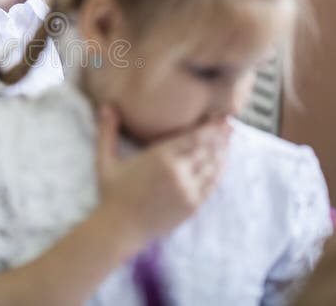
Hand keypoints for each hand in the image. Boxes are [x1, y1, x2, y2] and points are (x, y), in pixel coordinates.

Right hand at [96, 105, 230, 247]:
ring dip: (223, 152)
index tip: (220, 116)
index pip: (194, 137)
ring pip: (213, 166)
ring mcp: (188, 190)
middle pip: (207, 149)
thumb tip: (105, 106)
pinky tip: (222, 162)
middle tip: (229, 123)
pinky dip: (219, 171)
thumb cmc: (112, 193)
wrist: (121, 228)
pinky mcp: (192, 205)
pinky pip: (212, 185)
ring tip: (229, 139)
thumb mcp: (105, 160)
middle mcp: (178, 173)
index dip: (210, 126)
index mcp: (159, 158)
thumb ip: (107, 132)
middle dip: (220, 136)